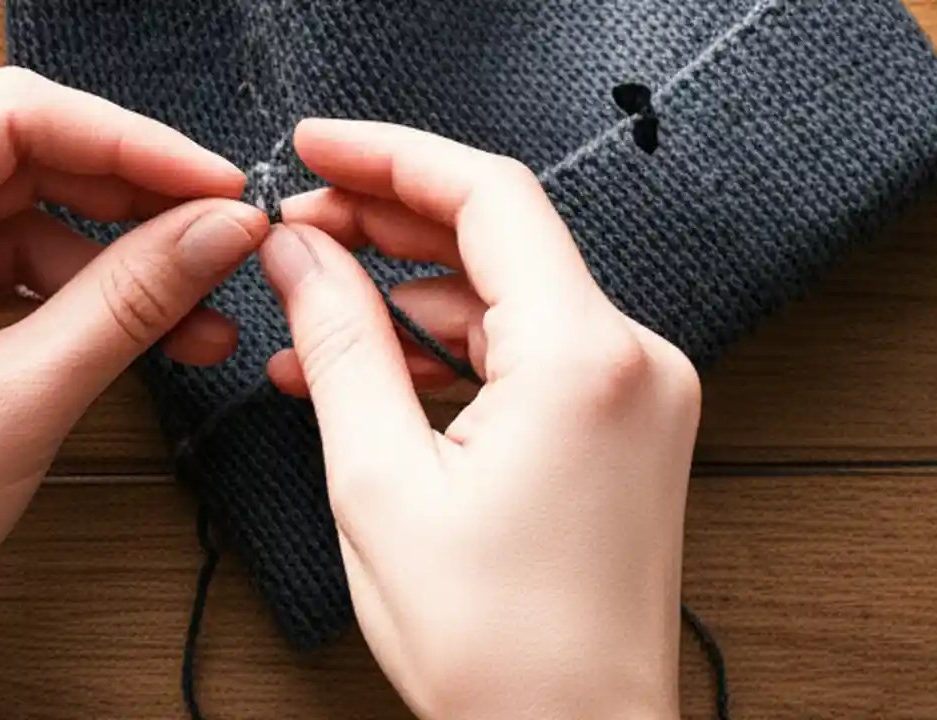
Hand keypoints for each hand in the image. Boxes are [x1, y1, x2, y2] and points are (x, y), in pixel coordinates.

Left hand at [0, 68, 266, 716]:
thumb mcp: (22, 400)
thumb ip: (131, 301)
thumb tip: (222, 230)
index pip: (11, 120)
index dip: (129, 142)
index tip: (213, 183)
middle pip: (26, 161)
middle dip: (136, 203)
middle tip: (223, 238)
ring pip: (30, 217)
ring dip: (123, 263)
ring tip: (203, 314)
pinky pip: (14, 266)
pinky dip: (86, 296)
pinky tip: (151, 330)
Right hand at [262, 120, 699, 718]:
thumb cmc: (498, 649)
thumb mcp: (381, 484)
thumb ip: (339, 347)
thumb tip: (300, 258)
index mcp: (582, 361)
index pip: (488, 196)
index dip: (391, 158)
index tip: (318, 148)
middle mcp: (633, 360)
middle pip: (499, 240)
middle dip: (389, 227)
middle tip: (297, 233)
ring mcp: (639, 394)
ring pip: (508, 299)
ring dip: (411, 298)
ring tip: (315, 319)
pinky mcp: (627, 426)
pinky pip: (530, 354)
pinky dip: (454, 352)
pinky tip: (377, 372)